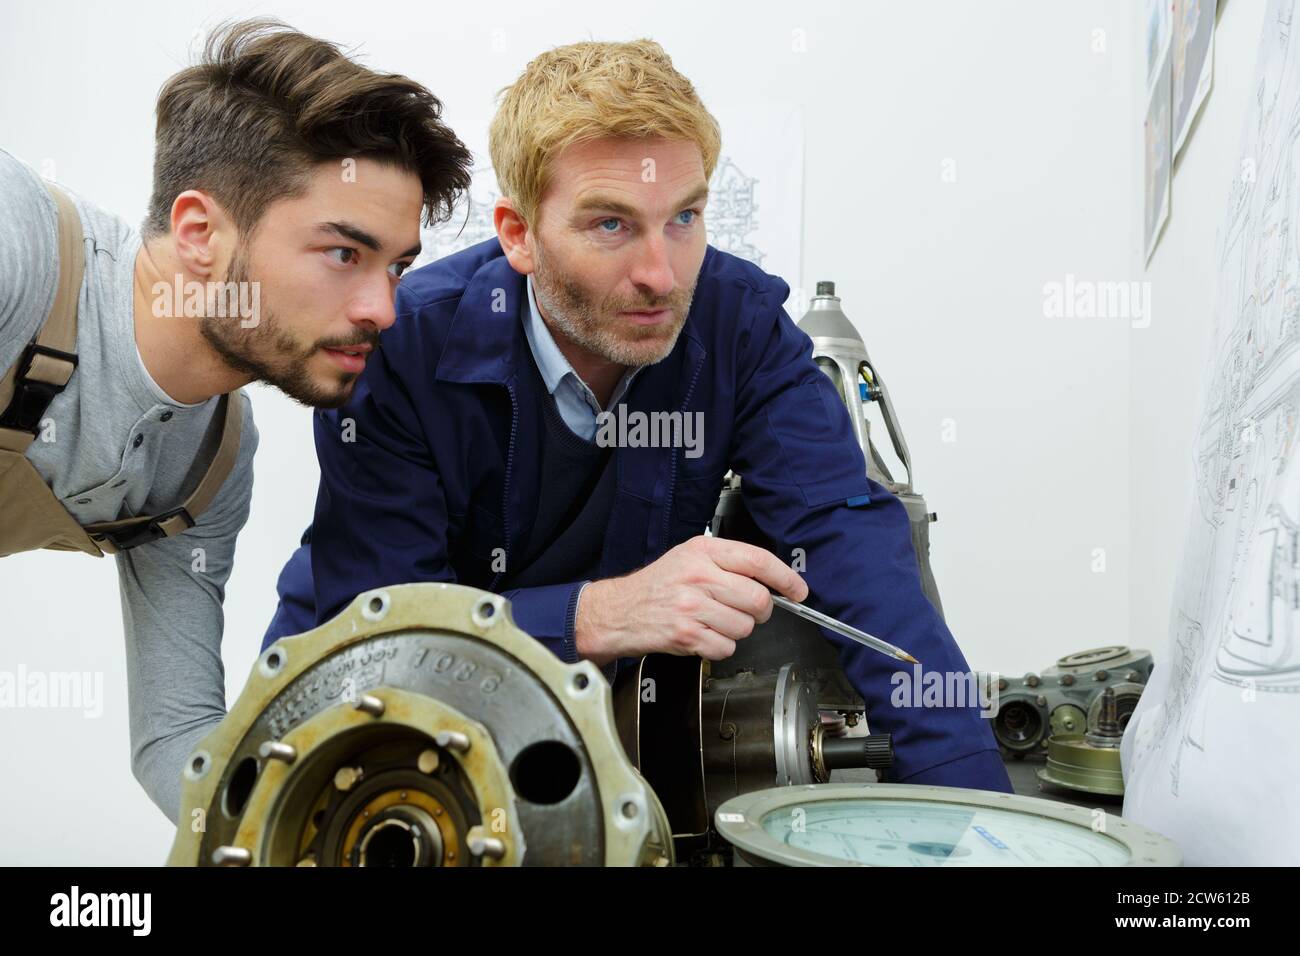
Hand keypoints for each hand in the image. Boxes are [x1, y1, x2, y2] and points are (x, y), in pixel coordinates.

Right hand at [574, 536, 808, 664]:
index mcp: (703, 551)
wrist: (619, 610)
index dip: (785, 577)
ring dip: (736, 630)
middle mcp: (698, 576)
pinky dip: (720, 647)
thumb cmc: (659, 585)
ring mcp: (691, 607)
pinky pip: (726, 648)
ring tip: (713, 621)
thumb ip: (727, 562)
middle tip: (744, 610)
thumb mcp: (690, 557)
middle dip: (759, 611)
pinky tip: (703, 635)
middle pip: (757, 599)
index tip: (798, 590)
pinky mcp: (686, 635)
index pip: (757, 560)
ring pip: (744, 627)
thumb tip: (772, 579)